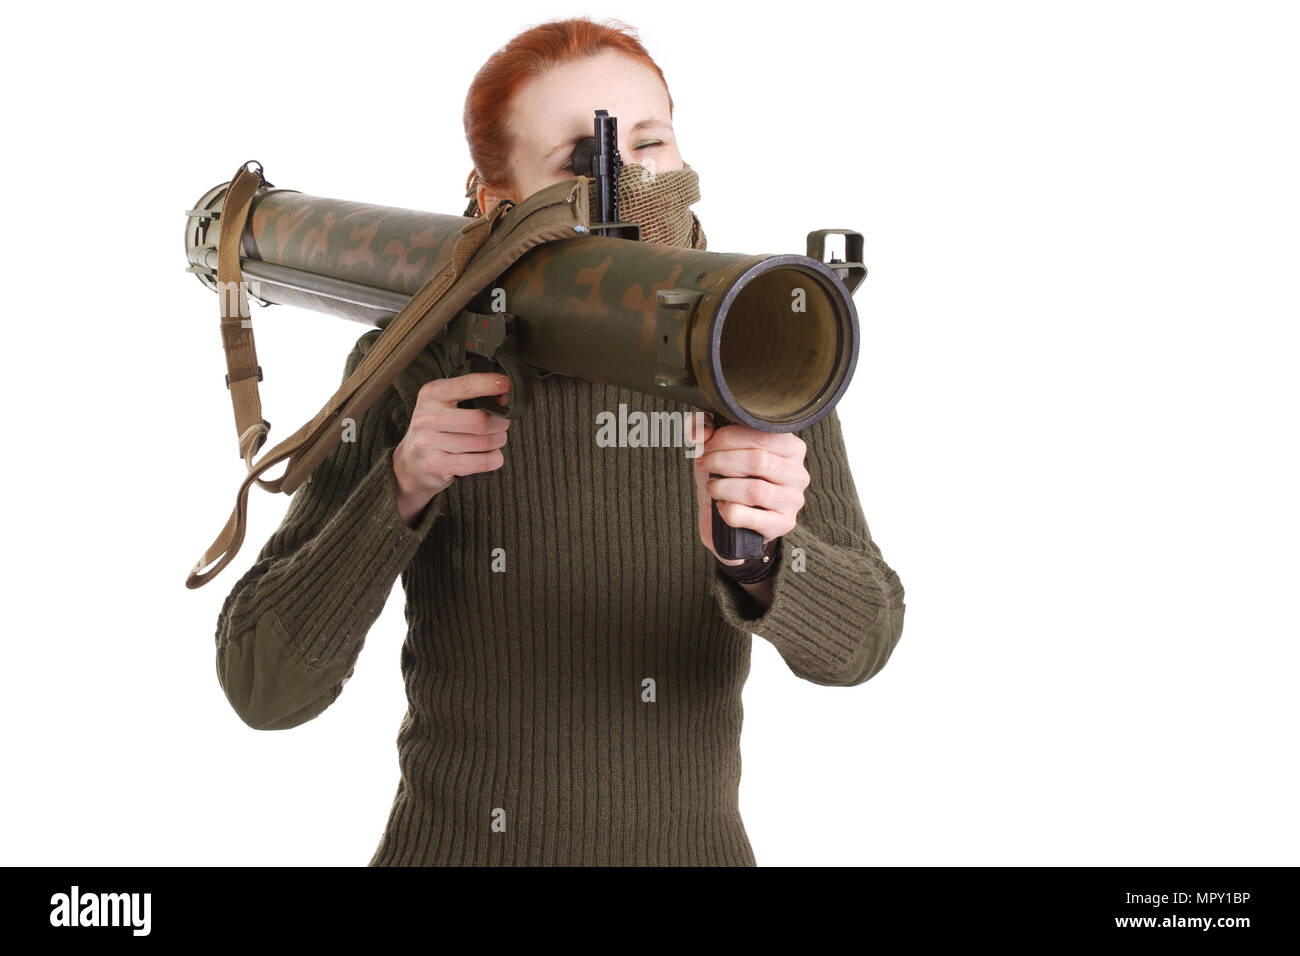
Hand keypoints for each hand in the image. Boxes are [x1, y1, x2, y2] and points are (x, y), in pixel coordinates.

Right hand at [391, 372, 510, 525]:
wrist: (410, 463)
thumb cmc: (435, 430)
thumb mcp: (445, 405)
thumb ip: (470, 397)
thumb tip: (503, 396)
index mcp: (431, 394)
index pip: (467, 386)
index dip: (491, 384)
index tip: (508, 384)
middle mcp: (427, 417)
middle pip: (479, 420)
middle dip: (500, 423)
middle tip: (503, 424)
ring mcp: (428, 442)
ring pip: (482, 442)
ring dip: (498, 441)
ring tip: (497, 440)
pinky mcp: (436, 465)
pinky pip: (479, 462)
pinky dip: (493, 459)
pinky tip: (492, 456)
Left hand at [685, 414, 809, 564]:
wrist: (732, 518)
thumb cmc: (730, 477)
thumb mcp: (717, 448)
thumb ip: (706, 429)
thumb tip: (700, 433)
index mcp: (790, 447)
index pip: (761, 434)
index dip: (727, 438)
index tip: (706, 445)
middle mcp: (797, 473)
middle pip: (757, 461)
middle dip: (721, 461)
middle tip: (703, 464)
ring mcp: (792, 500)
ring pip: (754, 490)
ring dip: (722, 487)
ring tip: (711, 487)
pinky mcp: (782, 524)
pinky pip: (750, 517)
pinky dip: (729, 511)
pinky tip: (722, 507)